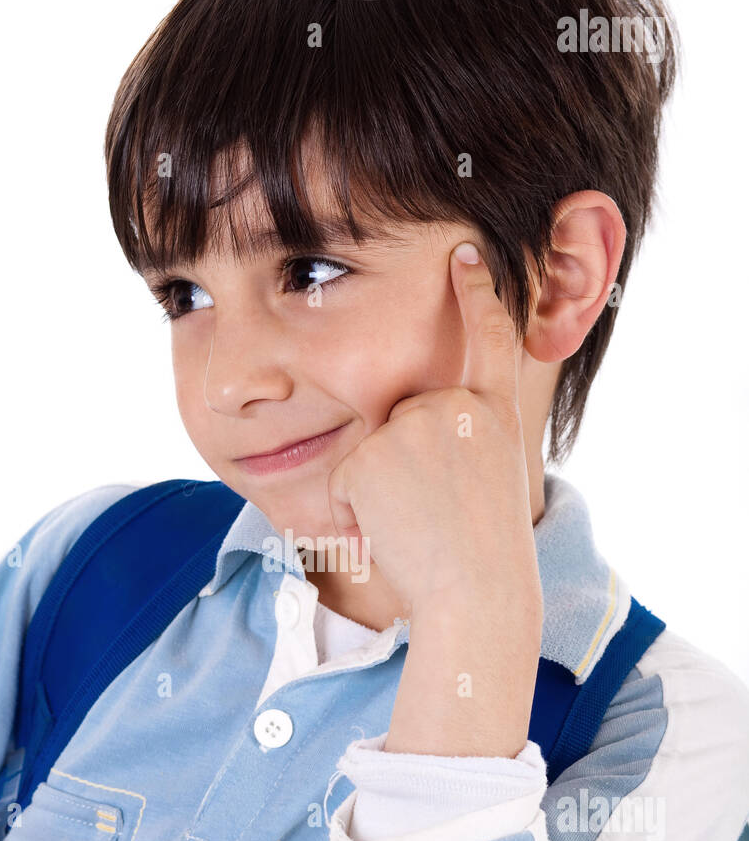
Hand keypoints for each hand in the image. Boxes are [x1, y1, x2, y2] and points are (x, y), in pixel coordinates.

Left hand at [327, 242, 542, 756]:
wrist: (478, 590)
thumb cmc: (483, 554)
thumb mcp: (488, 479)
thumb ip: (458, 438)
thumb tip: (409, 426)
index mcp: (494, 414)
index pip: (489, 339)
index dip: (478, 291)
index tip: (467, 250)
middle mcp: (456, 406)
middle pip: (404, 417)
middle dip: (404, 464)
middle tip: (439, 510)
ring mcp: (412, 425)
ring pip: (372, 451)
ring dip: (382, 489)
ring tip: (421, 520)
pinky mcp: (372, 454)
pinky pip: (346, 481)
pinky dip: (358, 508)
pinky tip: (394, 525)